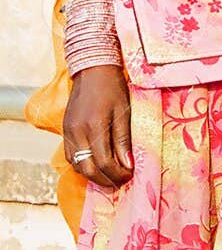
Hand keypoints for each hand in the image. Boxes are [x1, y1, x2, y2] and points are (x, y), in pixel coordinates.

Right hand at [63, 64, 133, 189]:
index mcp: (94, 126)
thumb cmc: (112, 87)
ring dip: (92, 175)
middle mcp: (77, 133)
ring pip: (77, 165)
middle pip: (88, 169)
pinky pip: (71, 156)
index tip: (129, 175)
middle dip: (105, 180)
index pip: (104, 162)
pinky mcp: (64, 130)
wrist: (92, 69)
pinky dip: (82, 165)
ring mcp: (68, 132)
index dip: (117, 173)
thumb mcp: (123, 111)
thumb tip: (128, 165)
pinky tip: (95, 164)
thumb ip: (123, 140)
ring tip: (109, 175)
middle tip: (120, 181)